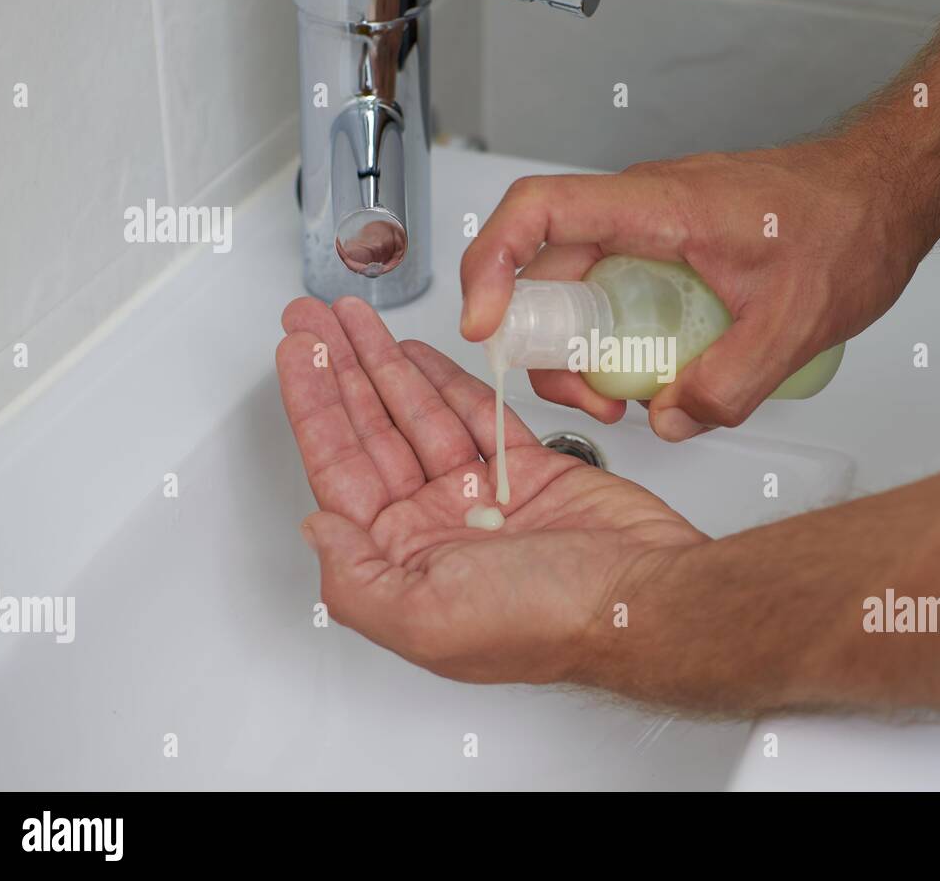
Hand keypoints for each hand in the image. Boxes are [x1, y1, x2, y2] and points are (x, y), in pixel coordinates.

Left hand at [276, 296, 705, 683]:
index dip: (313, 408)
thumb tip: (315, 528)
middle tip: (310, 320)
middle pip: (371, 433)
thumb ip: (356, 577)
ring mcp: (481, 495)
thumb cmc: (547, 620)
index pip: (340, 472)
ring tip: (353, 319)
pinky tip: (413, 353)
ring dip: (384, 364)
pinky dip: (443, 380)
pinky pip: (474, 414)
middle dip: (338, 372)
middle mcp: (436, 527)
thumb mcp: (427, 617)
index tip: (295, 355)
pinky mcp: (528, 470)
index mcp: (404, 563)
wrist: (643, 596)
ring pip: (418, 415)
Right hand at [459, 141, 928, 440]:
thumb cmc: (850, 225)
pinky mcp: (671, 246)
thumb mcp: (796, 322)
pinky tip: (654, 372)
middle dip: (547, 341)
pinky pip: (617, 289)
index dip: (492, 264)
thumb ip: (730, 383)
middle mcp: (643, 208)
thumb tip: (668, 419)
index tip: (485, 325)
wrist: (886, 193)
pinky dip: (616, 334)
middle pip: (547, 266)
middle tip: (590, 400)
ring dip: (583, 345)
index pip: (538, 210)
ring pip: (580, 284)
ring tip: (624, 398)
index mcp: (659, 206)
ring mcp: (654, 226)